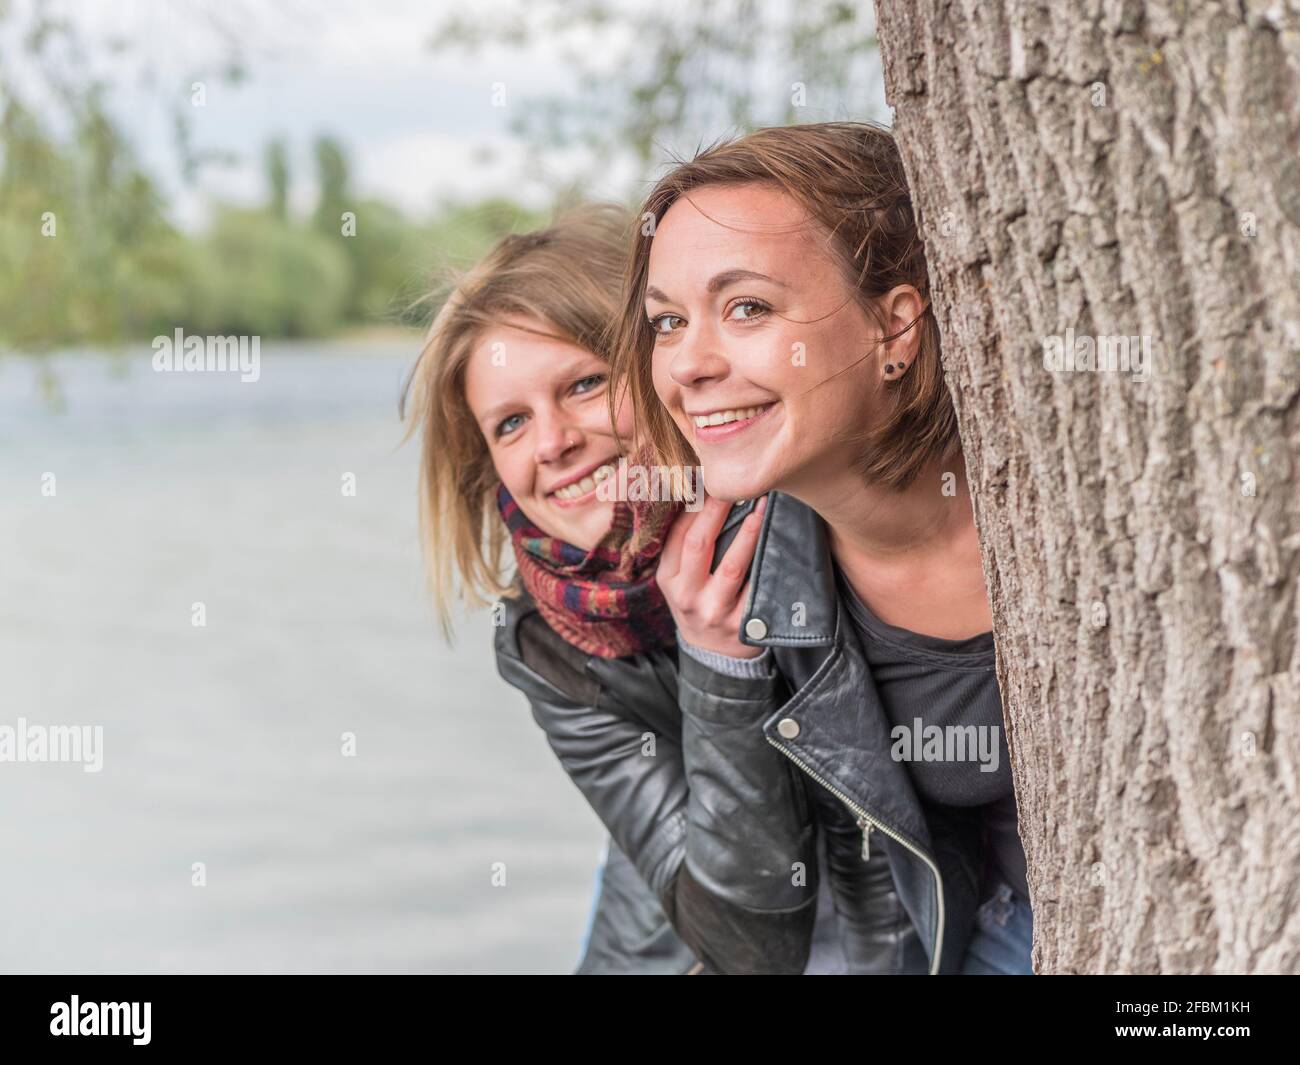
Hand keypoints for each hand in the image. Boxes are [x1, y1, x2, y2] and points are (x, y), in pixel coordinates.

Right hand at [658, 493, 767, 658]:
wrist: (711, 654)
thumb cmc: (697, 602)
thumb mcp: (678, 580)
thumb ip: (684, 547)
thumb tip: (702, 494)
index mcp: (668, 579)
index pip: (677, 534)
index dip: (695, 505)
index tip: (711, 480)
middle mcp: (686, 595)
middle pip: (699, 544)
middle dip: (718, 510)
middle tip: (735, 486)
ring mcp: (714, 611)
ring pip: (732, 565)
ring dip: (748, 532)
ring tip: (760, 506)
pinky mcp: (740, 623)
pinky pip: (756, 587)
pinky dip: (767, 561)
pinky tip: (776, 540)